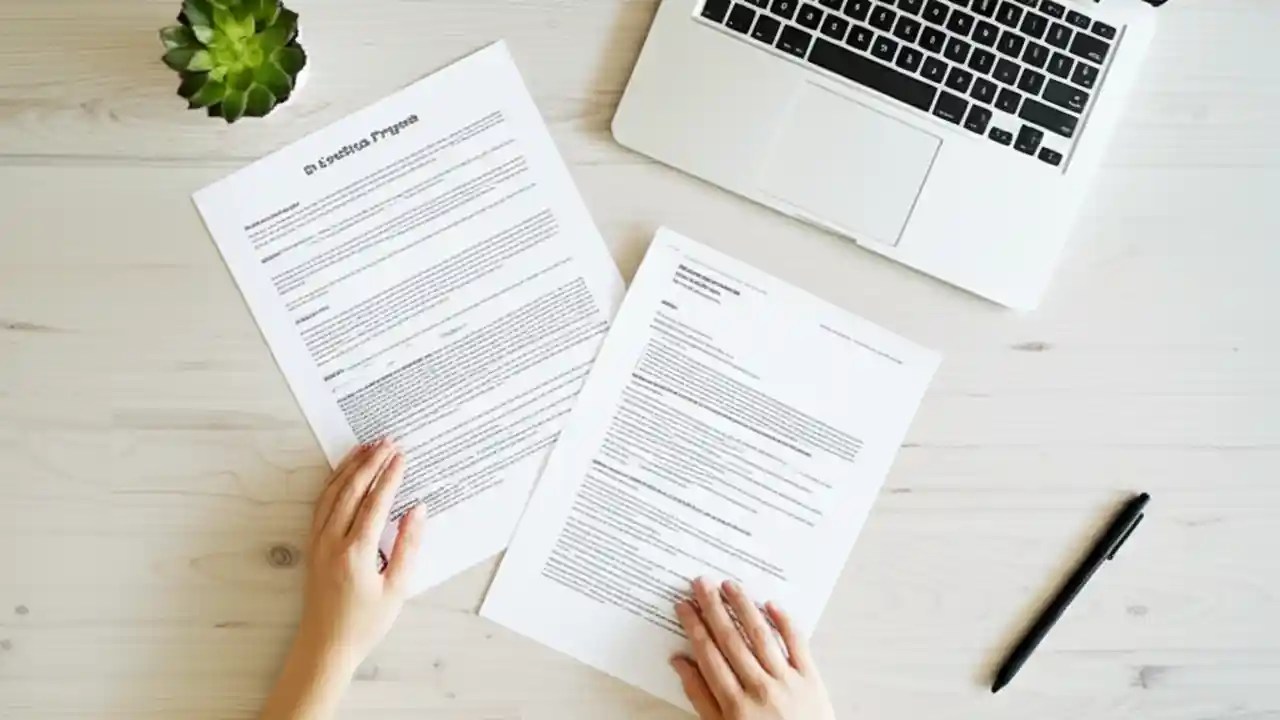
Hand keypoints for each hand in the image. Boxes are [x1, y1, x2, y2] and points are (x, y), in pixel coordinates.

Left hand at [298, 438, 424, 668]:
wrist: (326, 645)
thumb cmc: (365, 622)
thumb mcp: (397, 589)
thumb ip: (408, 546)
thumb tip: (416, 511)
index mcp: (356, 553)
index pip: (376, 503)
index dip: (390, 477)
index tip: (402, 456)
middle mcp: (332, 542)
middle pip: (352, 490)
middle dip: (371, 462)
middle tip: (388, 441)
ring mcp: (318, 542)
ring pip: (332, 493)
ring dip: (350, 467)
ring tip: (367, 446)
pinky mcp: (312, 545)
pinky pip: (321, 505)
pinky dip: (333, 483)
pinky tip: (344, 472)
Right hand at [672, 577, 835, 719]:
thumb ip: (700, 697)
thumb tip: (680, 662)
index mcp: (734, 703)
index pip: (708, 654)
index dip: (694, 626)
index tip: (684, 605)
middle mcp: (758, 688)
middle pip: (730, 639)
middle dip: (713, 607)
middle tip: (701, 583)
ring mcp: (786, 681)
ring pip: (760, 635)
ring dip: (743, 606)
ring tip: (729, 585)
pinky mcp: (810, 679)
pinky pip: (797, 644)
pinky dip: (784, 622)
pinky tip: (771, 604)